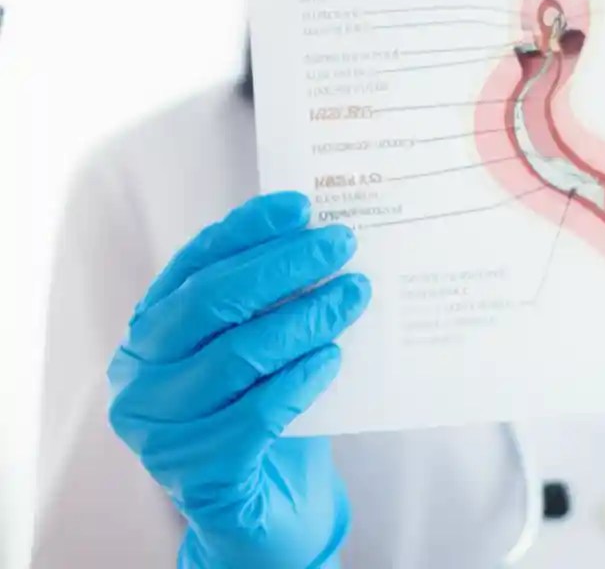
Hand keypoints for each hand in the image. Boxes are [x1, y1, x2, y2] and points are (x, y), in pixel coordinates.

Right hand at [106, 192, 369, 567]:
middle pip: (211, 304)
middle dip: (282, 265)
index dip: (245, 230)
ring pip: (237, 357)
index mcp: (148, 334)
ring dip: (304, 318)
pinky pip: (256, 414)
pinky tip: (334, 357)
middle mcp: (138, 378)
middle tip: (341, 243)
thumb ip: (270, 304)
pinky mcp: (198, 474)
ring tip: (355, 294)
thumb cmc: (263, 415)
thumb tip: (322, 238)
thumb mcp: (257, 352)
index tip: (301, 205)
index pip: (194, 266)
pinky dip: (300, 379)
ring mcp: (160, 431)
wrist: (262, 511)